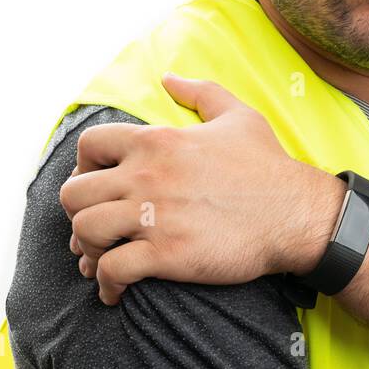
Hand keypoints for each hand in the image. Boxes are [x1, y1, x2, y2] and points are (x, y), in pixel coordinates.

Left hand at [60, 73, 339, 304]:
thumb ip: (200, 92)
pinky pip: (111, 270)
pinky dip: (107, 284)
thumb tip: (169, 77)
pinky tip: (117, 290)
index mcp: (157, 141)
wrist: (295, 213)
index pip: (88, 146)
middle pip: (74, 193)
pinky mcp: (166, 255)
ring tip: (100, 260)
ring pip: (85, 231)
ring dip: (87, 249)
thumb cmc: (267, 166)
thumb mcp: (238, 115)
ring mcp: (153, 216)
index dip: (84, 166)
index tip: (98, 184)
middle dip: (78, 212)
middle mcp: (147, 175)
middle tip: (96, 226)